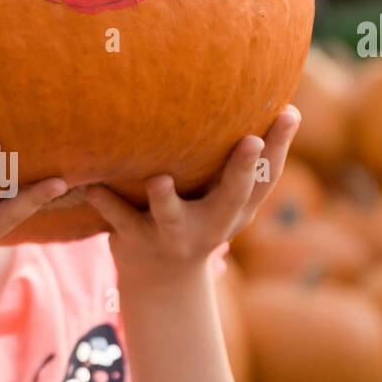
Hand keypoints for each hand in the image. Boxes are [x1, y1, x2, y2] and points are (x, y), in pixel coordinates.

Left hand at [85, 107, 300, 287]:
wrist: (160, 282)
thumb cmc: (199, 219)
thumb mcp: (225, 201)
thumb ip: (240, 164)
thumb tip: (271, 99)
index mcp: (237, 209)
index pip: (266, 177)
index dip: (280, 146)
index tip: (290, 112)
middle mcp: (211, 224)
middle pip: (231, 197)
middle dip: (241, 171)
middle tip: (251, 141)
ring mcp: (172, 234)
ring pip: (170, 216)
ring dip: (165, 200)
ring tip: (159, 180)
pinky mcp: (135, 240)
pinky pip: (119, 220)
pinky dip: (105, 203)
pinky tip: (91, 184)